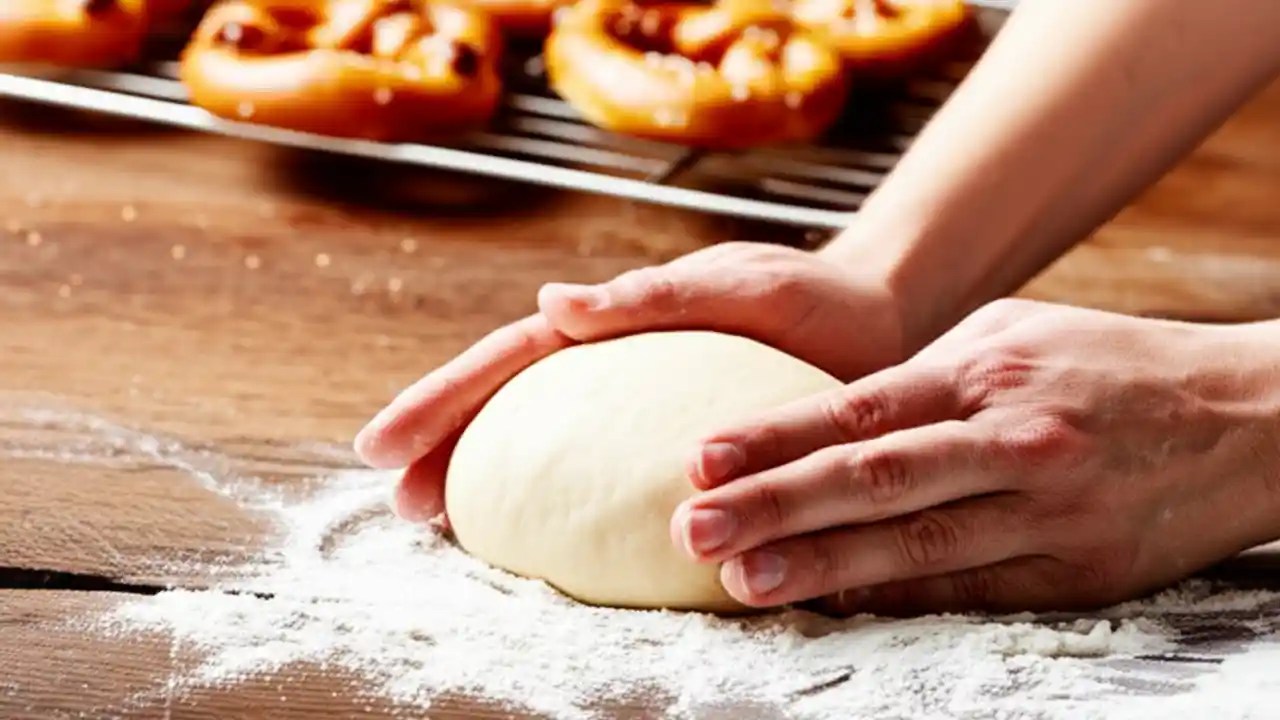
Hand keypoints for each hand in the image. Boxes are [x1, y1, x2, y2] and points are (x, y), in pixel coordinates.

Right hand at [354, 241, 911, 522]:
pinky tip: (544, 549)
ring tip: (441, 530)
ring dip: (492, 485)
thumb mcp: (734, 282)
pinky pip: (615, 489)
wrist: (880, 321)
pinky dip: (571, 515)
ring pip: (551, 452)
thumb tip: (552, 303)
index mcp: (615, 326)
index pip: (512, 360)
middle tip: (398, 500)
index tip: (382, 443)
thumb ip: (652, 296)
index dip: (445, 398)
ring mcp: (645, 418)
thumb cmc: (806, 293)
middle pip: (513, 410)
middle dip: (447, 448)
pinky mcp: (685, 456)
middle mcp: (617, 373)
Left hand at [671, 299, 1279, 613]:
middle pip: (872, 479)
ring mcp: (1046, 512)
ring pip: (915, 546)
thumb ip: (924, 378)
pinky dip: (895, 600)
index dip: (774, 437)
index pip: (858, 408)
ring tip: (744, 581)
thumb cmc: (1112, 367)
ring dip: (821, 567)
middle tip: (694, 529)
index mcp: (987, 372)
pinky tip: (833, 606)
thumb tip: (827, 419)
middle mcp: (1012, 441)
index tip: (700, 459)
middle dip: (774, 506)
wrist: (1248, 420)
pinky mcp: (1074, 572)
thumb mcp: (1016, 338)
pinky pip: (968, 591)